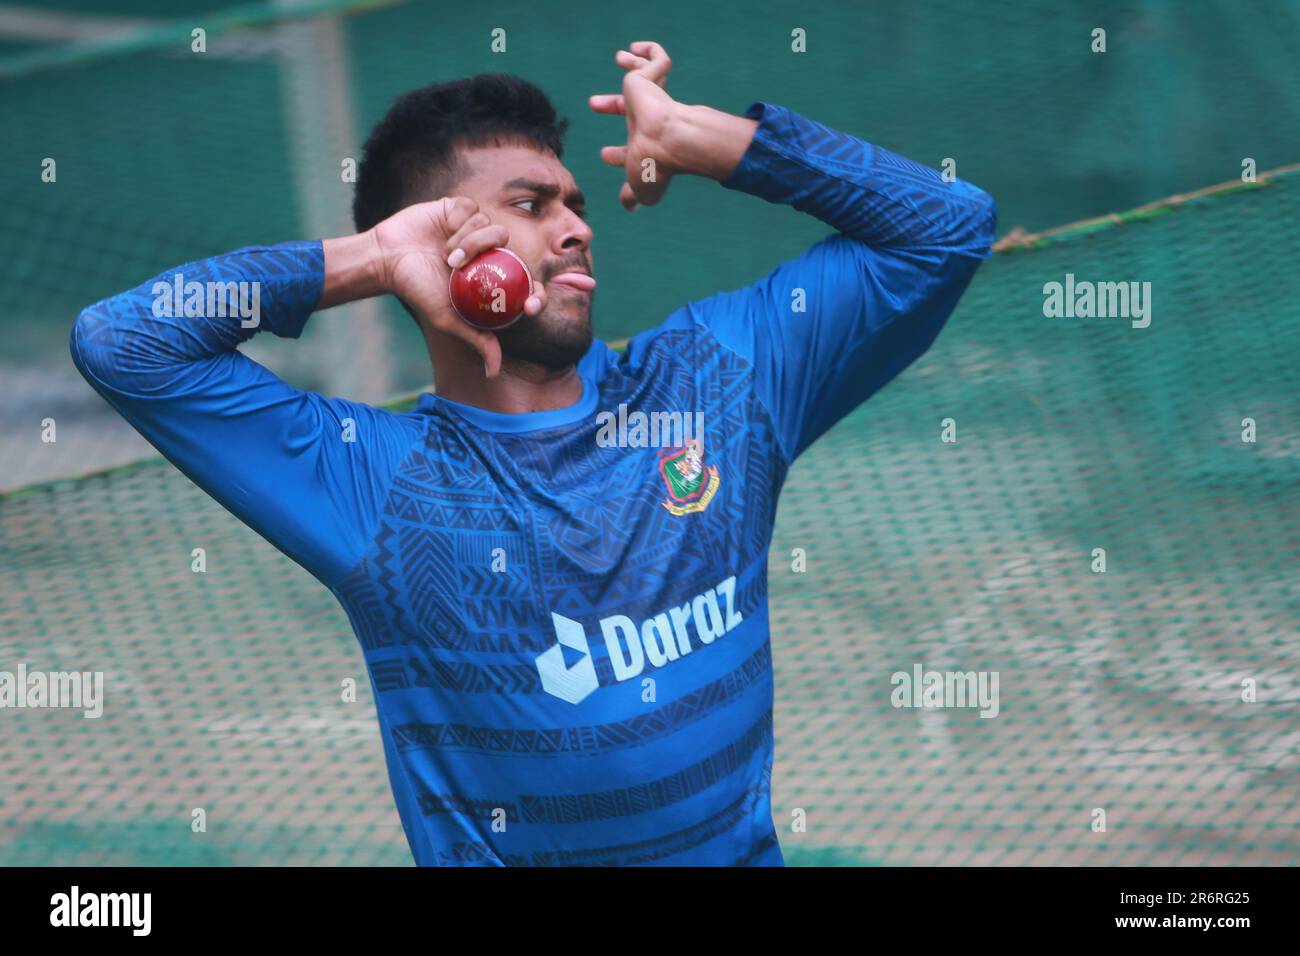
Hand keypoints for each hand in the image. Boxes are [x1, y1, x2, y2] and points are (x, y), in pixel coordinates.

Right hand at [370, 197, 546, 377]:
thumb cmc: (419, 290)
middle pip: (512, 252)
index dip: (537, 294)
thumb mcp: (450, 320)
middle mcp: (489, 254)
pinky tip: (444, 236)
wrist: (388, 260)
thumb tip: (493, 371)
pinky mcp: (461, 210)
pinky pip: (475, 212)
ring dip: (470, 243)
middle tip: (461, 268)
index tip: (531, 307)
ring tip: (447, 257)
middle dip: (495, 260)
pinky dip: (461, 225)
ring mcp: (476, 230)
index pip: (528, 284)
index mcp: (493, 279)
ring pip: (494, 229)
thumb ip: (477, 340)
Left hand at [589, 41, 681, 211]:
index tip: (605, 156)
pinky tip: (634, 48)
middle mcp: (649, 121)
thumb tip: (629, 209)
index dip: (618, 154)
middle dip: (613, 107)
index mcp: (644, 147)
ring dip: (635, 66)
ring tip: (620, 57)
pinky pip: (657, 58)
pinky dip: (650, 51)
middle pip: (630, 111)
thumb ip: (631, 197)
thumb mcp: (639, 189)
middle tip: (594, 104)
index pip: (630, 148)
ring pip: (646, 76)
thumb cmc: (653, 168)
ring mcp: (654, 98)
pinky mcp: (655, 78)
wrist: (665, 142)